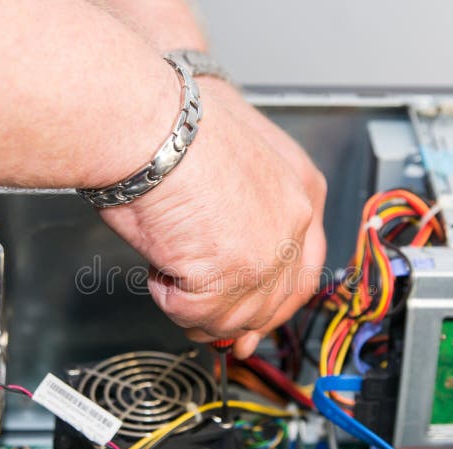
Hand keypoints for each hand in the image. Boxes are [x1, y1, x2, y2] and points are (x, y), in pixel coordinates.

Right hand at [99, 82, 326, 357]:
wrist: (148, 121)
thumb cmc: (175, 125)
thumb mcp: (236, 159)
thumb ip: (249, 212)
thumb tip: (233, 253)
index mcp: (304, 190)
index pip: (303, 271)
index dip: (271, 304)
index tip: (252, 322)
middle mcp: (296, 223)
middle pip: (274, 304)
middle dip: (235, 321)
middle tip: (204, 323)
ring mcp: (268, 252)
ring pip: (234, 318)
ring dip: (194, 305)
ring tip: (168, 266)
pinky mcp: (232, 273)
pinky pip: (194, 314)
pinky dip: (169, 298)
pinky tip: (160, 265)